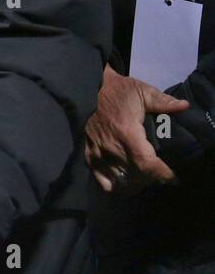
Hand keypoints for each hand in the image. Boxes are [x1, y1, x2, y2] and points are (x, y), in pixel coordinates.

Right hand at [85, 65, 188, 193]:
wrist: (88, 88)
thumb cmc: (117, 91)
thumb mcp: (142, 91)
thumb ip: (163, 101)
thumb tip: (185, 106)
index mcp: (127, 132)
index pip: (146, 163)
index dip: (162, 174)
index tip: (174, 178)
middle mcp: (112, 146)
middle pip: (136, 175)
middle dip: (152, 179)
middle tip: (163, 176)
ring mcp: (99, 152)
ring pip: (120, 180)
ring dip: (136, 183)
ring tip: (146, 178)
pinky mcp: (89, 153)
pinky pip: (101, 178)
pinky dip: (114, 184)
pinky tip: (124, 181)